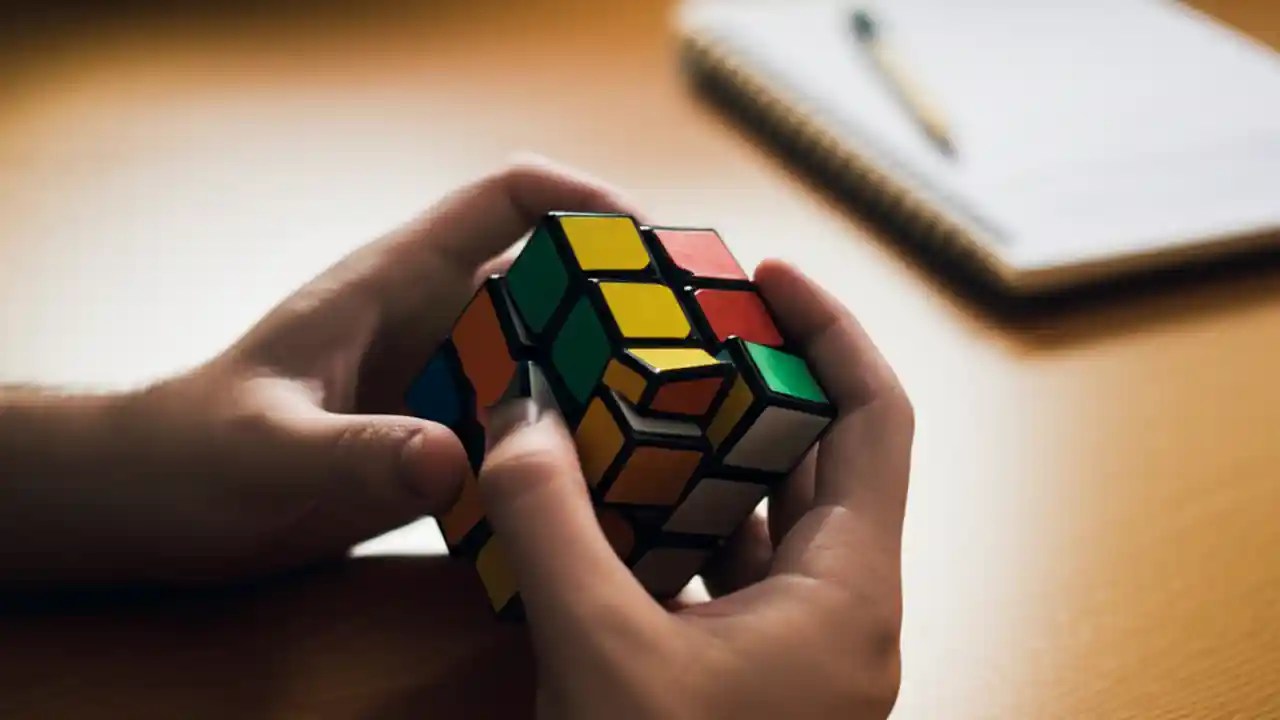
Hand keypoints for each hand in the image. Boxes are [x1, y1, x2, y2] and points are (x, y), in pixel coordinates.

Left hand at [0, 158, 634, 586]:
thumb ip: (356, 452)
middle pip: (549, 284)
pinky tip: (605, 495)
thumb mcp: (267, 452)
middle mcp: (431, 324)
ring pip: (546, 360)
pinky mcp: (437, 439)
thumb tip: (456, 458)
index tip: (652, 243)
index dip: (582, 200)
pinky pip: (520, 429)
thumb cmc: (189, 457)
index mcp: (393, 285)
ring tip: (675, 427)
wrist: (153, 507)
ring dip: (603, 385)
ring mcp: (438, 383)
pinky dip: (564, 449)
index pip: (503, 203)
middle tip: (695, 352)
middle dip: (621, 305)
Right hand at [478, 260, 912, 718]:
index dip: (831, 329)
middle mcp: (840, 611)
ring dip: (706, 456)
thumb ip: (551, 525)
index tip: (768, 272)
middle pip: (816, 458)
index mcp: (847, 591)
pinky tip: (615, 504)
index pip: (875, 417)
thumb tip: (519, 415)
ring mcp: (801, 651)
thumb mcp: (597, 650)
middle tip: (683, 322)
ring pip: (766, 520)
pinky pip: (729, 572)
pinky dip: (680, 526)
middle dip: (750, 383)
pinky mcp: (755, 681)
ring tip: (638, 395)